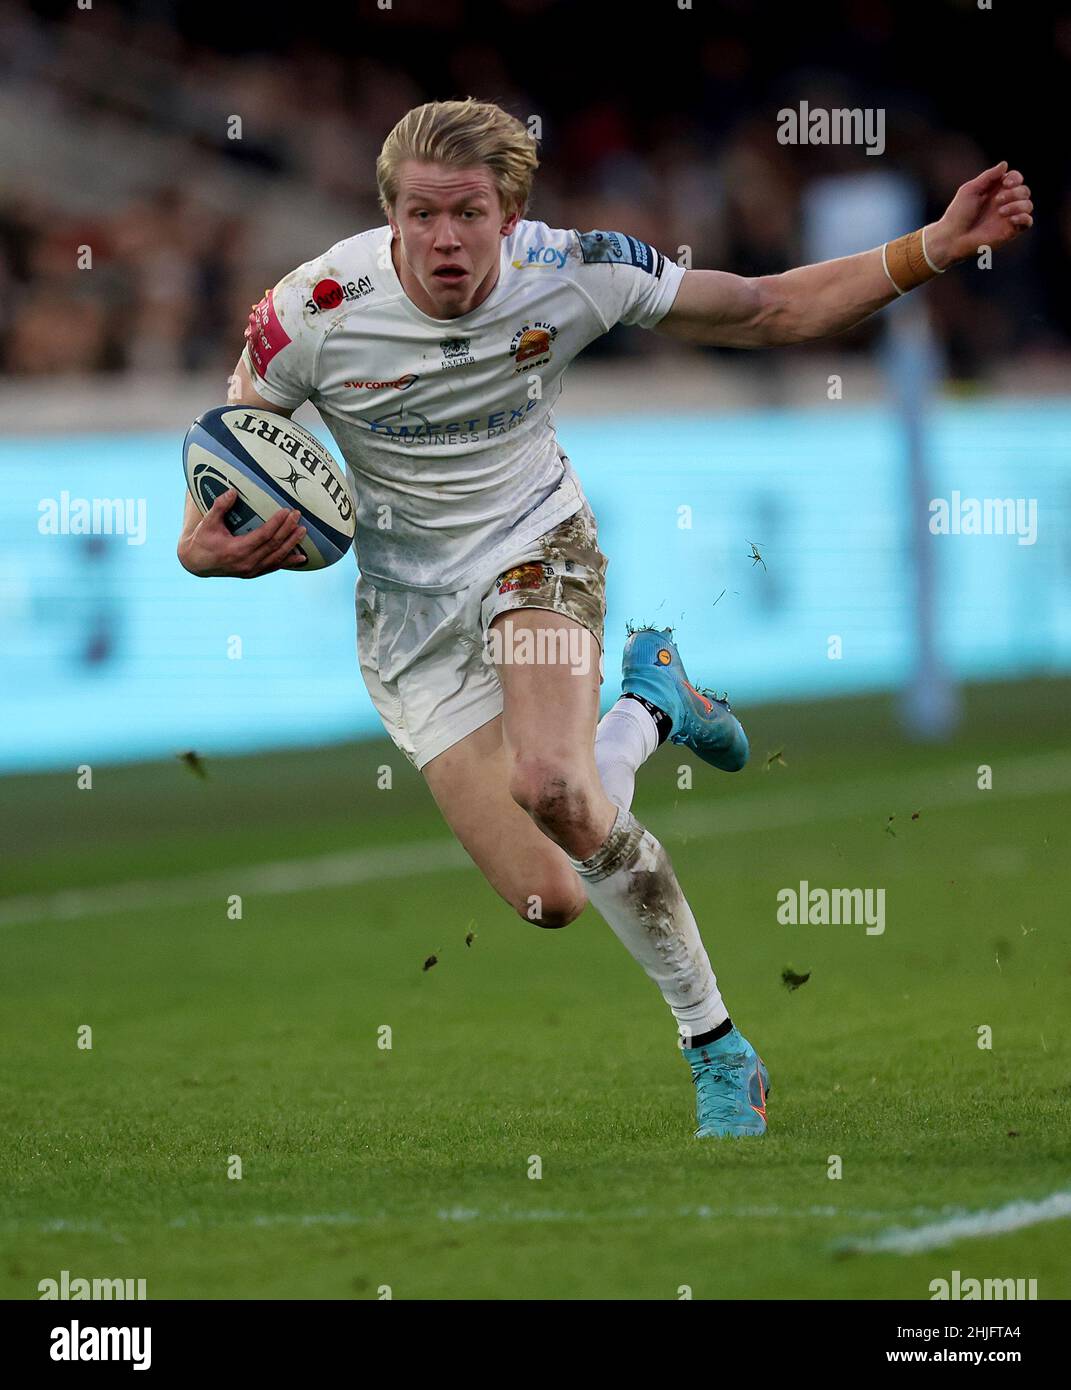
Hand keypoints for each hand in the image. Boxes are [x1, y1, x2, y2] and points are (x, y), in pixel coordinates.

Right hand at [179, 489, 307, 577]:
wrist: (197, 563)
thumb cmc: (202, 540)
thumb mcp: (208, 522)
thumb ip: (219, 506)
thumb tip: (232, 491)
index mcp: (237, 550)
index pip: (263, 535)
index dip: (277, 523)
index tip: (286, 511)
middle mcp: (247, 562)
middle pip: (274, 545)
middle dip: (288, 529)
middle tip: (297, 515)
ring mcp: (252, 570)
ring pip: (277, 557)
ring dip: (292, 544)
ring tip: (303, 531)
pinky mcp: (254, 573)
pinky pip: (274, 567)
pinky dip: (289, 562)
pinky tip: (302, 557)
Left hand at [926, 161, 1032, 267]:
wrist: (952, 238)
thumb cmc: (958, 213)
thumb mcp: (970, 190)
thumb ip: (988, 176)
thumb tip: (1005, 164)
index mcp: (996, 190)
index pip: (1016, 178)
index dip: (1015, 178)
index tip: (1006, 183)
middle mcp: (1005, 202)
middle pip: (1024, 190)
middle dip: (1014, 193)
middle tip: (997, 201)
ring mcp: (1008, 217)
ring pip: (1028, 205)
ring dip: (1017, 205)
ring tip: (1000, 212)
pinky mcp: (1010, 231)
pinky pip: (1028, 221)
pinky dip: (1023, 217)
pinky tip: (1010, 219)